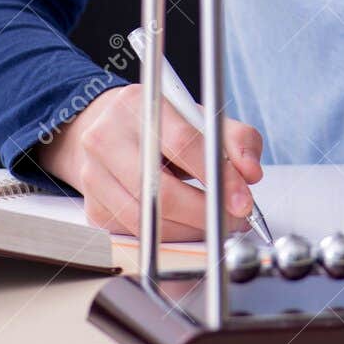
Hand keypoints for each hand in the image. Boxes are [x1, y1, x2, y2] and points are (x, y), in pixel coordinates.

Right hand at [37, 84, 264, 240]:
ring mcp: (93, 175)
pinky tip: (185, 225)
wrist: (107, 129)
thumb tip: (250, 172)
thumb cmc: (159, 124)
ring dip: (191, 231)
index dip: (218, 177)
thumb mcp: (198, 116)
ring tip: (213, 223)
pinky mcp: (93, 208)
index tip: (243, 200)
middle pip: (162, 191)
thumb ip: (235, 138)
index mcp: (138, 104)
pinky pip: (137, 235)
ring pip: (150, 220)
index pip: (183, 143)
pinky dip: (169, 238)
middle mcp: (107, 138)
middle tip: (233, 219)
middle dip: (207, 214)